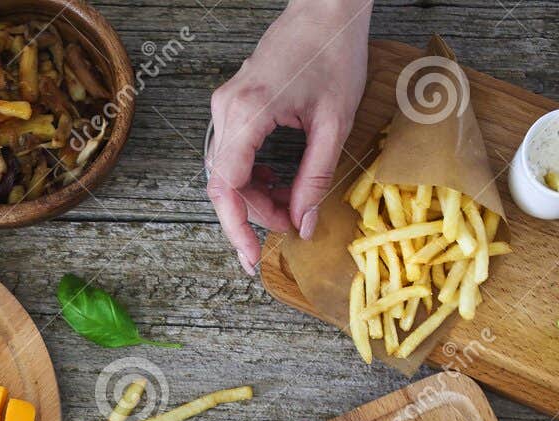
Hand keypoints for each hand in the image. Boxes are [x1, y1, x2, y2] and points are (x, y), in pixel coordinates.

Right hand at [207, 0, 370, 272]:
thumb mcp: (335, 123)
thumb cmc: (335, 54)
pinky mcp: (231, 103)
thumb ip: (315, 178)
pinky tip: (275, 180)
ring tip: (287, 205)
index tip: (253, 257)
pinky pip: (231, 153)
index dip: (239, 229)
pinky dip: (251, 175)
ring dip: (253, 196)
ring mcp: (224, 105)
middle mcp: (225, 110)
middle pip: (223, 184)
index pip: (227, 188)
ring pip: (226, 171)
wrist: (325, 8)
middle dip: (252, 216)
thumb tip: (304, 224)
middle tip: (287, 230)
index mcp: (248, 114)